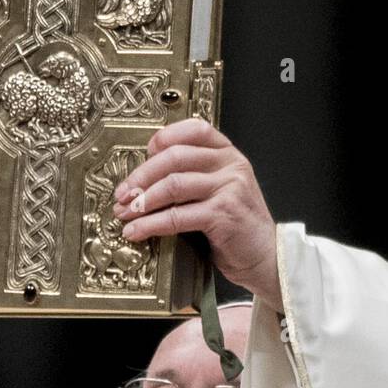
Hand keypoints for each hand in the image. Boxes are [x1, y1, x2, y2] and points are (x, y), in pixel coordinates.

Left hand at [111, 118, 279, 309]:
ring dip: (141, 201)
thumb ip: (194, 177)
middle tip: (121, 194)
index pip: (192, 130)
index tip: (141, 156)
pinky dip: (151, 224)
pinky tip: (136, 231)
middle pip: (174, 157)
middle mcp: (230, 165)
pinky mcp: (223, 215)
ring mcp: (229, 188)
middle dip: (141, 176)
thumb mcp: (220, 192)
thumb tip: (145, 179)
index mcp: (228, 154)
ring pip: (173, 184)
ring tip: (124, 214)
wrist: (265, 257)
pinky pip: (178, 215)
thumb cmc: (237, 228)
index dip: (162, 139)